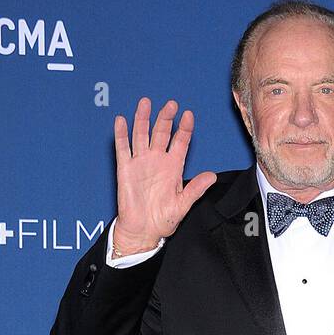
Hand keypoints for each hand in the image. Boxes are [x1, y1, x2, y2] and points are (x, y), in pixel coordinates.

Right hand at [112, 97, 216, 253]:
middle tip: (171, 104)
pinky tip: (122, 121)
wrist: (143, 231)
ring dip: (143, 119)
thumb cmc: (163, 220)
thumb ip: (196, 189)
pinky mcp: (125, 168)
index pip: (180, 142)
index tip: (188, 115)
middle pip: (161, 133)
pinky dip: (121, 135)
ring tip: (146, 103)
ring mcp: (141, 162)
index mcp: (173, 168)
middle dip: (165, 118)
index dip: (184, 128)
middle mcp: (157, 161)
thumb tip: (212, 177)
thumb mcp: (183, 205)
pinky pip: (123, 148)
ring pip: (141, 135)